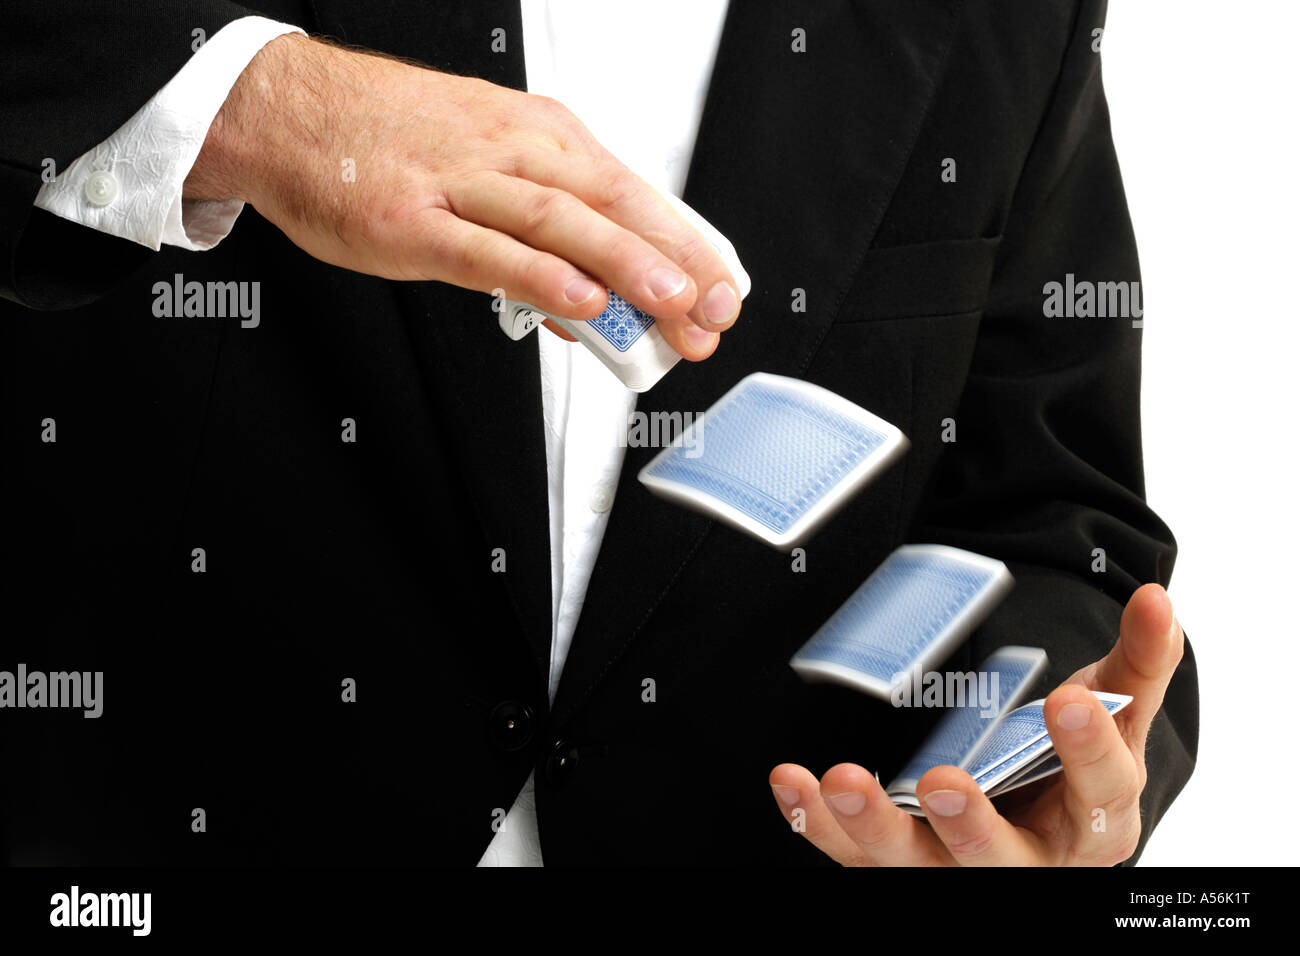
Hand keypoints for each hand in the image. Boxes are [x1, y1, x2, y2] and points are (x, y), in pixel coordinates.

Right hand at [184, 34, 742, 359]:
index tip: (722, 290)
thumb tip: (595, 305)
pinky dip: (537, 275)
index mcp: (539, 136)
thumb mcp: (485, 165)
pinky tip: (578, 300)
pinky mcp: (412, 222)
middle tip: (713, 312)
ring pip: (560, 221)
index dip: (686, 245)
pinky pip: (485, 251)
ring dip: (623, 262)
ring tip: (671, 303)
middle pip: (612, 204)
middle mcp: (512, 150)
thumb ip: (542, 240)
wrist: (290, 110)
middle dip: (673, 262)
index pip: (634, 192)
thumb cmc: (392, 139)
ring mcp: (461, 183)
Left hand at [769, 583, 1184, 864]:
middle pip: (999, 858)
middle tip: (943, 780)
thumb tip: (1158, 598)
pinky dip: (816, 822)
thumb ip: (1139, 660)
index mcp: (1093, 818)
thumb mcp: (1115, 711)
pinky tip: (793, 783)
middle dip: (971, 824)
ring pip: (916, 865)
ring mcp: (958, 868)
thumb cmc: (1074, 758)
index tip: (1067, 701)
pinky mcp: (901, 863)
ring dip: (875, 827)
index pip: (1098, 790)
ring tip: (843, 783)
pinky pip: (854, 854)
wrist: (1044, 808)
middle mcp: (1028, 860)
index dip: (1086, 748)